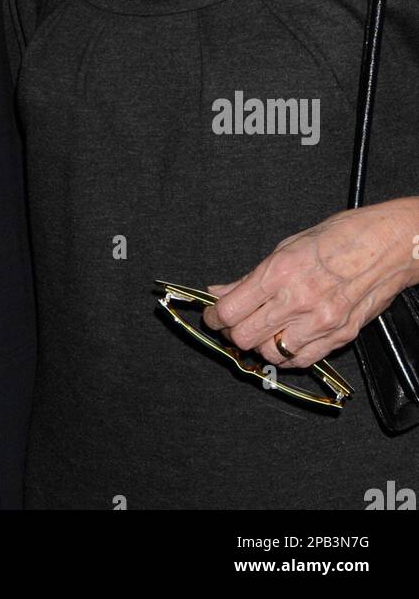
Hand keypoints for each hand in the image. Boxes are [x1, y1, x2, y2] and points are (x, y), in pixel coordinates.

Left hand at [202, 197, 418, 369]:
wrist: (386, 245)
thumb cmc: (339, 237)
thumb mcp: (286, 247)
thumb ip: (251, 277)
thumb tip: (220, 292)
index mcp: (280, 272)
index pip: (231, 310)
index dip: (214, 317)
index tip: (213, 315)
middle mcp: (298, 300)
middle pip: (245, 337)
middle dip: (232, 332)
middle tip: (233, 324)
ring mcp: (320, 322)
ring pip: (270, 353)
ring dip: (260, 344)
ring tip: (261, 330)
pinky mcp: (339, 337)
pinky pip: (302, 361)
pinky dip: (287, 355)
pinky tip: (285, 339)